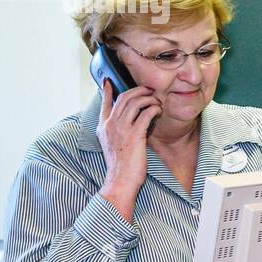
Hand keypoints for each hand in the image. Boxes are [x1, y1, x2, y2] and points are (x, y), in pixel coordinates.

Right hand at [96, 78, 160, 221]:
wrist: (120, 180)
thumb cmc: (120, 165)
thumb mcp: (112, 145)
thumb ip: (116, 132)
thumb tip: (126, 123)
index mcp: (103, 127)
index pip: (104, 103)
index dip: (107, 90)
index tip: (109, 81)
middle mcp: (110, 125)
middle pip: (123, 97)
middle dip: (138, 90)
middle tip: (149, 90)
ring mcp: (122, 129)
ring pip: (135, 102)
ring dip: (148, 98)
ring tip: (156, 100)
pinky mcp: (135, 135)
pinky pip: (146, 113)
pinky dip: (154, 108)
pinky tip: (158, 111)